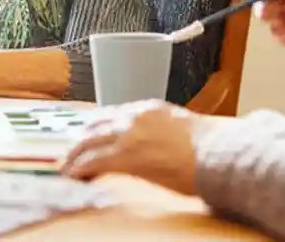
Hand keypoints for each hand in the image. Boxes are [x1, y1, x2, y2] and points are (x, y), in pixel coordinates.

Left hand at [60, 101, 220, 195]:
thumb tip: (161, 146)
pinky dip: (79, 169)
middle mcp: (135, 117)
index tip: (91, 135)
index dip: (99, 127)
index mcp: (150, 109)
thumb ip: (165, 132)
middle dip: (82, 140)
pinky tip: (73, 177)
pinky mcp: (126, 156)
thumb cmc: (212, 147)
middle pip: (96, 126)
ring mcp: (129, 134)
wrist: (218, 153)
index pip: (114, 114)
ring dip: (75, 156)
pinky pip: (92, 162)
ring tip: (67, 168)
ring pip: (89, 142)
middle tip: (72, 153)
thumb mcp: (184, 130)